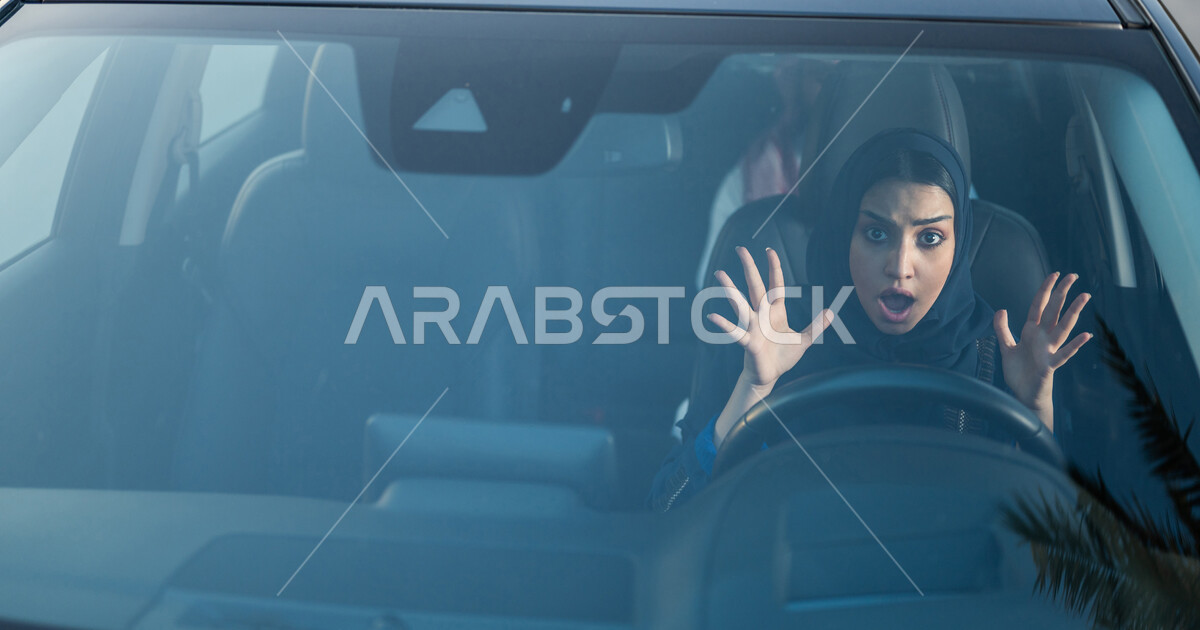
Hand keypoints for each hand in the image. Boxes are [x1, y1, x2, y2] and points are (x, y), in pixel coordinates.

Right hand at [708, 246, 832, 390]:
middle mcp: (762, 314)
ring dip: (730, 288)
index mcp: (776, 311)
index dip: (773, 268)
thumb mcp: (805, 340)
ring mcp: (753, 326)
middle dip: (749, 267)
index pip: (775, 284)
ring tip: (720, 273)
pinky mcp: (748, 341)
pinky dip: (724, 324)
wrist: (770, 375)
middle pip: (754, 286)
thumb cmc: (784, 356)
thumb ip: (817, 326)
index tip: (769, 250)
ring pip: (740, 303)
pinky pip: (735, 331)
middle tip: (740, 248)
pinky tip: (713, 316)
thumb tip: (831, 312)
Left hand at [994, 272, 1091, 430]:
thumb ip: (1002, 329)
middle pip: (1053, 311)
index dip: (1045, 290)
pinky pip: (1064, 354)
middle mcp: (1043, 338)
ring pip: (1063, 328)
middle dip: (1062, 293)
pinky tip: (1086, 336)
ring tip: (1084, 296)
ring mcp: (1049, 350)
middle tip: (1073, 276)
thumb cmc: (1018, 372)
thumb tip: (1001, 309)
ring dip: (1073, 312)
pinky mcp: (1050, 365)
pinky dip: (1075, 345)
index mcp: (1031, 332)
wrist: (1023, 395)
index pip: (1039, 306)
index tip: (1055, 274)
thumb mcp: (1006, 347)